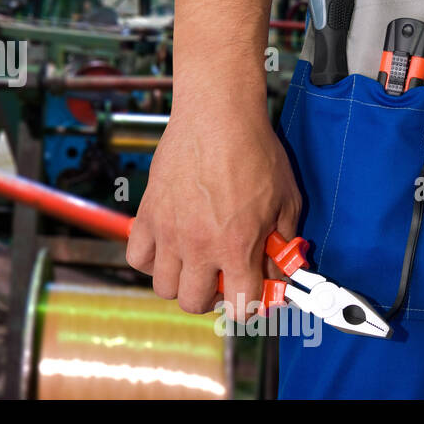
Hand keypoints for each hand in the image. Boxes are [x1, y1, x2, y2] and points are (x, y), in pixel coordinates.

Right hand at [127, 96, 300, 319]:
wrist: (217, 116)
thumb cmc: (254, 151)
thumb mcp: (286, 201)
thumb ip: (282, 242)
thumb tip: (277, 269)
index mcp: (236, 246)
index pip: (239, 306)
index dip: (248, 305)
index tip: (250, 293)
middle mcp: (199, 245)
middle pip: (193, 303)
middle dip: (211, 297)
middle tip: (220, 276)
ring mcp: (168, 232)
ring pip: (162, 286)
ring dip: (180, 281)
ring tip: (193, 262)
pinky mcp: (148, 214)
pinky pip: (137, 257)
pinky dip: (150, 259)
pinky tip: (168, 245)